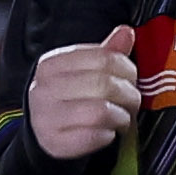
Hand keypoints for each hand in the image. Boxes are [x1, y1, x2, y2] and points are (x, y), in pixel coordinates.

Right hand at [31, 24, 142, 157]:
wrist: (44, 135)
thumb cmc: (69, 100)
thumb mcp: (83, 72)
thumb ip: (105, 53)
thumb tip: (126, 32)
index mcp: (52, 64)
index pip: (104, 58)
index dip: (128, 69)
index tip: (131, 79)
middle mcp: (44, 88)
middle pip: (105, 84)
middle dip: (129, 95)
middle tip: (131, 103)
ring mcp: (46, 117)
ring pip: (101, 111)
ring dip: (121, 117)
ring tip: (120, 119)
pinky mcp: (54, 142)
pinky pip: (94, 136)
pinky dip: (108, 135)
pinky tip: (106, 133)